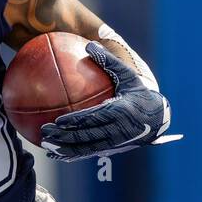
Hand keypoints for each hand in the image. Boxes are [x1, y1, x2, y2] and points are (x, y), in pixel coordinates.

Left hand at [40, 43, 170, 159]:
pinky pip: (87, 154)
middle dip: (64, 136)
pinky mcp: (110, 151)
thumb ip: (108, 61)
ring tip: (45, 145)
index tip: (59, 119)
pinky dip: (71, 156)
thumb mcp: (128, 75)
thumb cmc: (138, 93)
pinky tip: (55, 156)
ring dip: (64, 149)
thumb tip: (88, 45)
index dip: (77, 121)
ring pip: (85, 149)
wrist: (157, 119)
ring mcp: (113, 143)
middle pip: (86, 136)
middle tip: (44, 131)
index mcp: (120, 112)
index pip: (95, 118)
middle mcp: (116, 131)